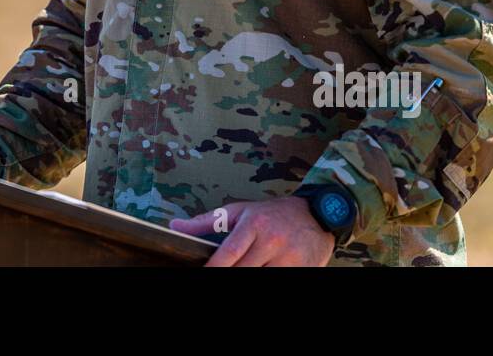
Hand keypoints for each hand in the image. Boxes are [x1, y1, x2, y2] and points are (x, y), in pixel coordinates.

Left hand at [168, 197, 334, 266]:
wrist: (316, 214)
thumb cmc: (273, 214)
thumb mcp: (240, 211)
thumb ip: (207, 222)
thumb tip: (175, 227)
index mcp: (254, 224)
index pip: (229, 253)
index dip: (213, 268)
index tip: (202, 274)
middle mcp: (272, 241)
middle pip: (243, 271)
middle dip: (227, 276)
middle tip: (217, 275)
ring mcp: (289, 258)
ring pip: (261, 279)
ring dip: (249, 279)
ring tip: (242, 271)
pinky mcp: (302, 269)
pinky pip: (279, 281)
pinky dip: (265, 280)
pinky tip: (259, 274)